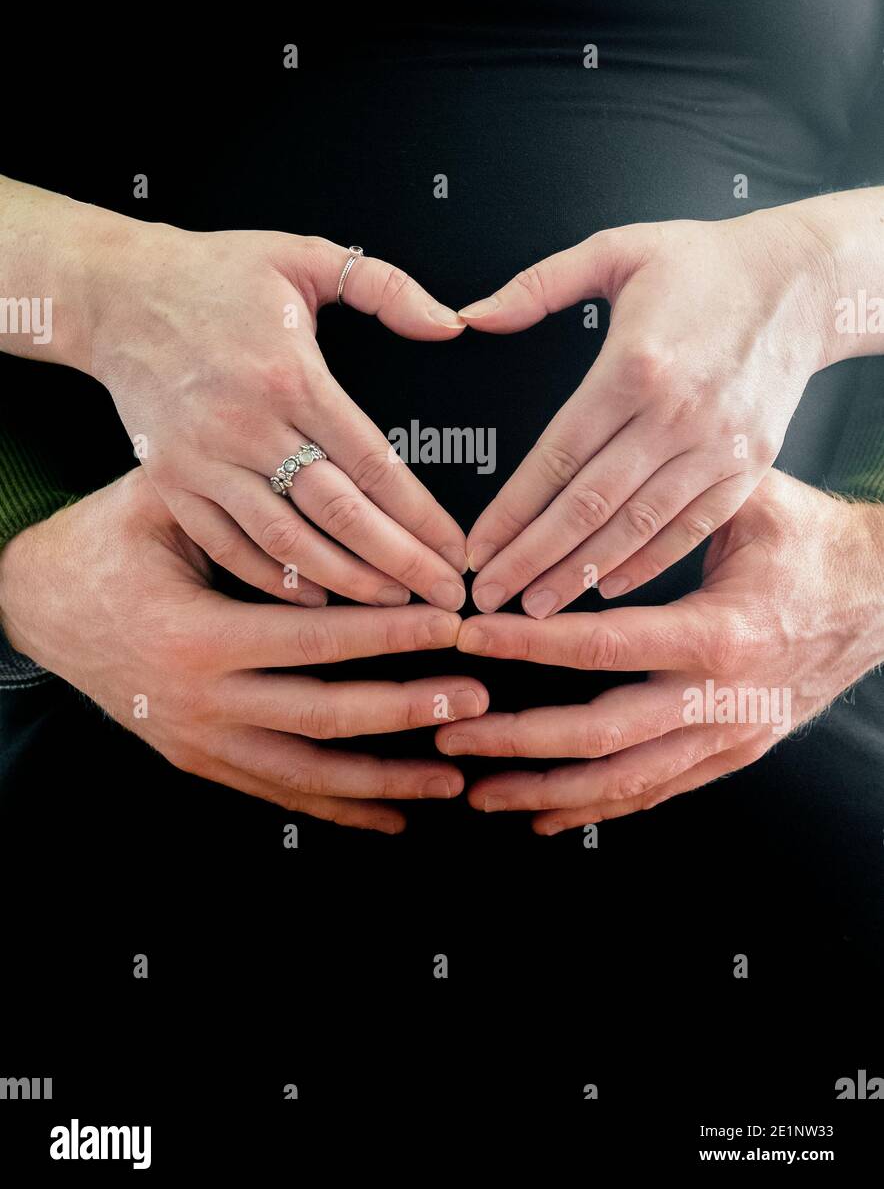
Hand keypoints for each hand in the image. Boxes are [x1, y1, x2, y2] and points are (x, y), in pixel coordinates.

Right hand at [0, 471, 487, 832]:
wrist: (39, 605)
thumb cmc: (109, 543)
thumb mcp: (162, 507)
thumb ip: (244, 513)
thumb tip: (341, 509)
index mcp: (196, 635)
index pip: (316, 638)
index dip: (390, 633)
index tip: (452, 625)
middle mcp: (198, 701)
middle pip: (323, 716)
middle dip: (407, 710)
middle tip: (477, 702)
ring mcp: (198, 741)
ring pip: (306, 773)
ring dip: (385, 780)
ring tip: (452, 779)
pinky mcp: (198, 761)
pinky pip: (277, 792)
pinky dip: (337, 807)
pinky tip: (392, 816)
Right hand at [85, 218, 469, 607]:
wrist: (113, 292)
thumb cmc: (215, 273)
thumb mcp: (304, 255)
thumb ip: (386, 286)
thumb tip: (451, 324)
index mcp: (290, 375)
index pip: (372, 461)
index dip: (421, 513)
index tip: (456, 547)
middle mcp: (247, 426)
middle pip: (338, 513)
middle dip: (399, 562)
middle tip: (445, 597)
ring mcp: (203, 460)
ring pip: (285, 541)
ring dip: (346, 581)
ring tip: (395, 607)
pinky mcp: (171, 481)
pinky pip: (226, 545)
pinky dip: (272, 579)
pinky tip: (318, 601)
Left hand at [437, 472, 883, 833]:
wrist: (883, 602)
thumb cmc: (813, 547)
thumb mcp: (750, 506)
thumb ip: (670, 504)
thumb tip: (584, 490)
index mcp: (720, 632)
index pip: (602, 645)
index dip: (527, 645)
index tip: (468, 637)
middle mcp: (722, 698)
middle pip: (602, 736)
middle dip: (517, 740)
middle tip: (450, 735)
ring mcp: (728, 737)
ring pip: (625, 781)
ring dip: (546, 790)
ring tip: (479, 791)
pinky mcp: (733, 755)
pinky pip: (656, 792)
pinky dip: (597, 807)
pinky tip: (546, 812)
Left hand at [461, 199, 858, 614]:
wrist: (802, 280)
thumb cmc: (704, 263)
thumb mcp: (616, 250)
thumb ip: (536, 285)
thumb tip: (469, 316)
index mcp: (635, 366)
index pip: (555, 455)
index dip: (510, 510)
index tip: (474, 547)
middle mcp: (676, 414)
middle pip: (588, 505)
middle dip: (530, 559)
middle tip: (486, 597)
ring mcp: (717, 446)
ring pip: (637, 527)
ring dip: (581, 574)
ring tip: (535, 608)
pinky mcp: (748, 465)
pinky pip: (691, 527)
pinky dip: (649, 562)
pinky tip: (607, 587)